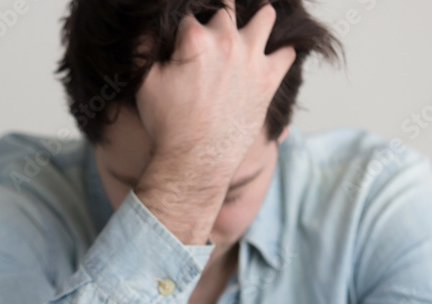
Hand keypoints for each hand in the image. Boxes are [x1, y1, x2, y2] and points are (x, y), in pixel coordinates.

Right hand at [133, 0, 295, 240]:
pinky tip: (274, 56)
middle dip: (217, 20)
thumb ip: (144, 47)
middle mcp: (226, 41)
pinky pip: (287, 53)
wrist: (195, 161)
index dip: (185, 29)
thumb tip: (149, 27)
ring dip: (258, 20)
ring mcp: (252, 58)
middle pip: (225, 10)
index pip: (189, 15)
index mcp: (194, 38)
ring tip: (252, 28)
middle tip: (212, 40)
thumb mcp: (145, 82)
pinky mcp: (269, 79)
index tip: (185, 41)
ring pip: (264, 18)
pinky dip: (282, 52)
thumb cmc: (168, 125)